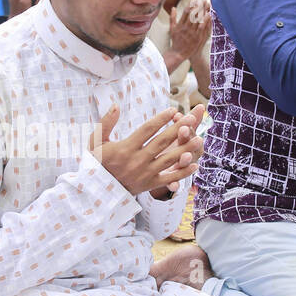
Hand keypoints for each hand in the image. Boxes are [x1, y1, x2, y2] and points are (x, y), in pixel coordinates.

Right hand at [89, 104, 203, 197]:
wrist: (96, 190)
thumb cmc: (97, 162)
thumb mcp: (96, 141)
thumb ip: (106, 122)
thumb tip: (115, 105)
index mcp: (125, 148)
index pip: (147, 130)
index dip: (161, 119)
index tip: (173, 110)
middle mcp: (137, 161)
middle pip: (162, 142)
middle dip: (178, 129)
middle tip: (192, 118)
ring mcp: (145, 174)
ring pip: (169, 159)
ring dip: (185, 149)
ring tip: (199, 139)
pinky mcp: (150, 185)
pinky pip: (169, 178)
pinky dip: (182, 173)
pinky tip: (194, 164)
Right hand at [169, 0, 211, 61]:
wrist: (178, 54)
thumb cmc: (175, 41)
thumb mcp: (172, 29)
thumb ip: (172, 18)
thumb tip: (173, 7)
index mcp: (180, 24)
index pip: (186, 11)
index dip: (191, 4)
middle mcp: (185, 27)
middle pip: (193, 14)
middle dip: (198, 5)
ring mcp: (191, 33)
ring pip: (198, 19)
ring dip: (203, 11)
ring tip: (208, 4)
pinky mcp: (197, 37)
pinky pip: (202, 27)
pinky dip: (205, 20)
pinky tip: (209, 14)